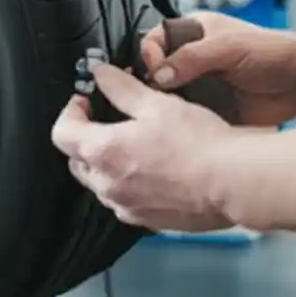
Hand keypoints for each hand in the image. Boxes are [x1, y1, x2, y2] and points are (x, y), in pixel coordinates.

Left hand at [51, 64, 238, 231]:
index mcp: (101, 152)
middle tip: (107, 122)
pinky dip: (128, 185)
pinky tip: (152, 172)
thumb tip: (100, 74)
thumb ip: (121, 88)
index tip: (84, 102)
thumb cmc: (197, 141)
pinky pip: (125, 201)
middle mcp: (106, 185)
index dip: (70, 113)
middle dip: (86, 139)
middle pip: (77, 160)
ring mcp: (126, 206)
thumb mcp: (156, 104)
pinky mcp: (147, 221)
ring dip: (106, 164)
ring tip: (133, 147)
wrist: (234, 182)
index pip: (61, 133)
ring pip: (100, 184)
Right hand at [139, 12, 295, 126]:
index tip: (153, 69)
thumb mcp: (229, 47)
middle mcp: (190, 57)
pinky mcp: (205, 108)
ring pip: (164, 94)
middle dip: (148, 81)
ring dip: (160, 102)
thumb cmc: (272, 53)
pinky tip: (172, 125)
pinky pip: (182, 114)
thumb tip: (157, 76)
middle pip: (154, 68)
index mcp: (193, 32)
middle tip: (149, 95)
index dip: (149, 54)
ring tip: (158, 112)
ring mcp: (197, 84)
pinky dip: (175, 120)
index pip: (154, 40)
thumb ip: (192, 57)